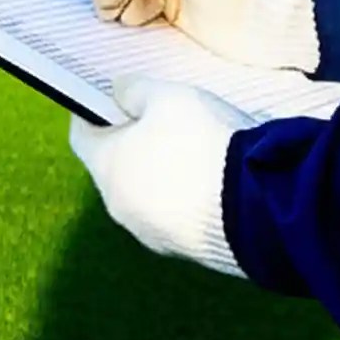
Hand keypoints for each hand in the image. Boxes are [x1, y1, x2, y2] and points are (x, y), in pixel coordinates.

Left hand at [69, 75, 260, 276]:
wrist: (257, 209)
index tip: (105, 97)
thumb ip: (135, 90)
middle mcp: (119, 206)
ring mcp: (152, 233)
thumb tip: (118, 91)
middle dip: (131, 142)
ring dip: (160, 172)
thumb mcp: (167, 98)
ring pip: (146, 194)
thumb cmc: (201, 144)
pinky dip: (185, 197)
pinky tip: (212, 179)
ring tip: (192, 149)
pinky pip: (176, 215)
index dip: (91, 113)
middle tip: (157, 118)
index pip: (82, 136)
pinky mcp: (186, 249)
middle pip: (115, 166)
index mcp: (106, 168)